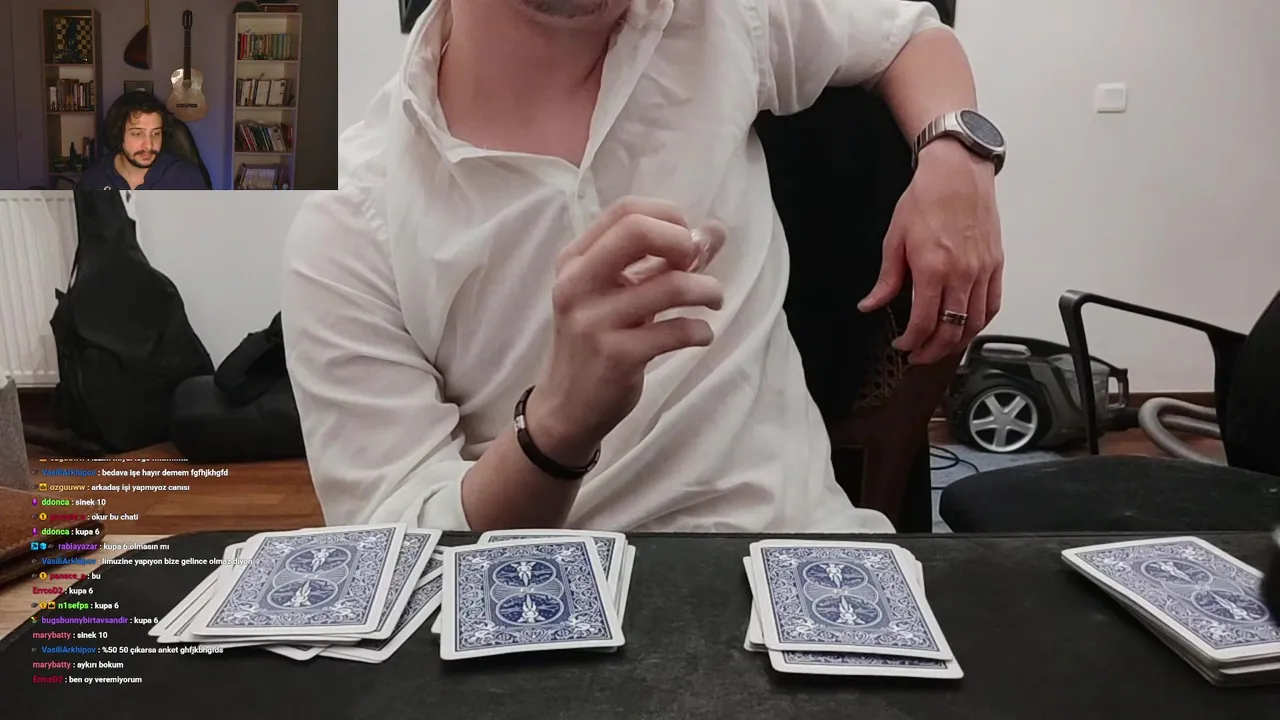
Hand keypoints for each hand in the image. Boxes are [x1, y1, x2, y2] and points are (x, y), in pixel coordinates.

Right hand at [526, 197, 725, 463]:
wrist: (567, 408)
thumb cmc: (598, 342)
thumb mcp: (621, 295)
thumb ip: (664, 261)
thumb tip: (716, 230)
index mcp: (575, 261)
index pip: (626, 211)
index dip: (669, 217)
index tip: (687, 244)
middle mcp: (577, 284)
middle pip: (637, 231)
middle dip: (683, 242)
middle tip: (698, 265)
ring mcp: (594, 321)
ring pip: (670, 284)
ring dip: (707, 289)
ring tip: (714, 301)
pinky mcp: (616, 357)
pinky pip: (675, 331)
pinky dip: (701, 330)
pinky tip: (701, 335)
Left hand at [858, 139, 1003, 364]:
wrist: (957, 173)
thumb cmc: (926, 199)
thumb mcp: (894, 239)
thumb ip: (886, 280)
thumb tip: (871, 304)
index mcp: (933, 269)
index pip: (924, 323)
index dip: (911, 342)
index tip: (901, 345)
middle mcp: (962, 274)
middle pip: (951, 331)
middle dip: (932, 351)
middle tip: (917, 356)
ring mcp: (983, 271)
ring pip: (975, 324)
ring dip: (956, 343)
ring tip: (939, 347)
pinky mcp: (996, 265)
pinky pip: (992, 306)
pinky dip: (979, 324)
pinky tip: (966, 328)